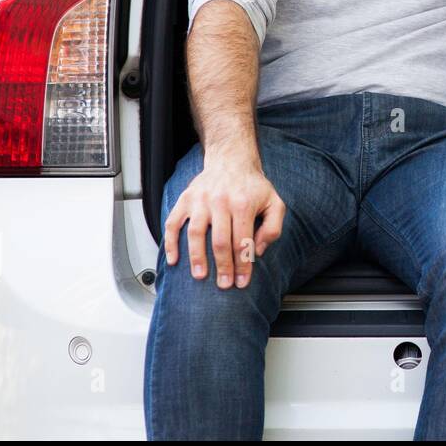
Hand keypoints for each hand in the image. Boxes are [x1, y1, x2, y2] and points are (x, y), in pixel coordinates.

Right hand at [163, 160, 285, 288]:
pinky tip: (173, 259)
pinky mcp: (185, 199)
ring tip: (200, 276)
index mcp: (243, 204)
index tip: (241, 282)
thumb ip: (273, 228)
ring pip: (195, 233)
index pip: (243, 241)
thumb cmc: (253, 186)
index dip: (242, 265)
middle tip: (224, 285)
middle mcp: (220, 201)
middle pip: (219, 241)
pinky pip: (173, 223)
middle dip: (222, 266)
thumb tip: (257, 250)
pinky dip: (170, 243)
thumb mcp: (274, 202)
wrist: (231, 160)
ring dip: (196, 258)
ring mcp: (200, 200)